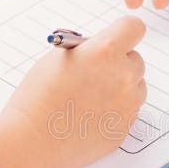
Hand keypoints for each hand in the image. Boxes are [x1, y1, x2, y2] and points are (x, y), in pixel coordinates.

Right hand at [0, 17, 146, 167]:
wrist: (31, 140)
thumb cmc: (37, 98)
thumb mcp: (58, 58)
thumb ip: (88, 49)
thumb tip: (103, 48)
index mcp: (105, 51)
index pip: (134, 27)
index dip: (124, 32)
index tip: (118, 38)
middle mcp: (123, 76)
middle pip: (136, 60)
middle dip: (119, 63)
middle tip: (96, 73)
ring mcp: (128, 105)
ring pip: (136, 88)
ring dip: (121, 88)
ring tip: (90, 98)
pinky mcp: (125, 128)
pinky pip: (128, 112)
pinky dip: (115, 112)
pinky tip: (89, 116)